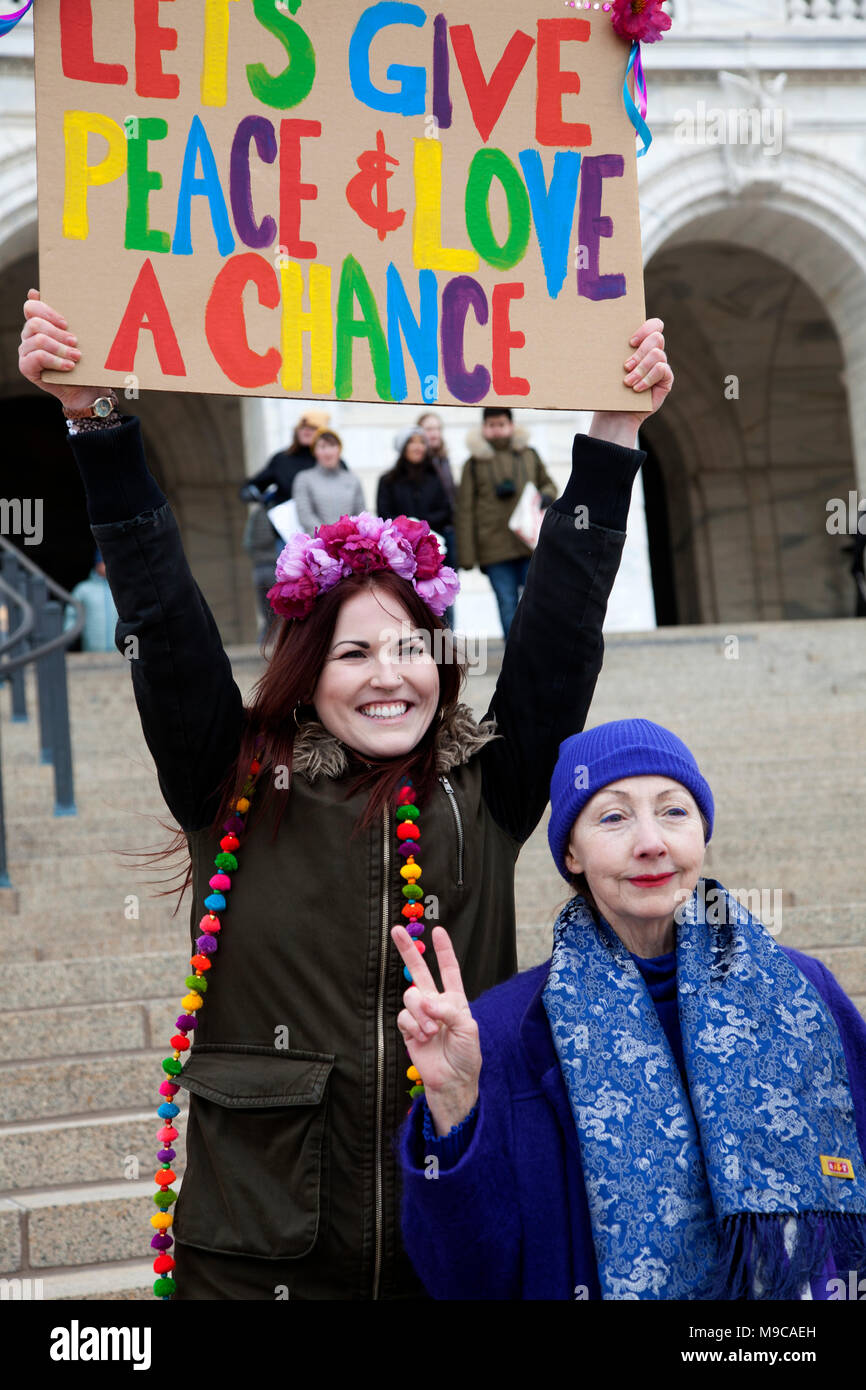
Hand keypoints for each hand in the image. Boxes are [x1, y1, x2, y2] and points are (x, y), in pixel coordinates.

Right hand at [19, 289, 107, 411]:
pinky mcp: (26, 367)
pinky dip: (56, 361)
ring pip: (39, 340)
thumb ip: (73, 319)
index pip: (31, 307)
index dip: (47, 310)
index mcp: (39, 324)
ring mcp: (26, 351)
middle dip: (58, 332)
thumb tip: (61, 299)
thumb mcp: (82, 338)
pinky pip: (38, 357)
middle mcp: (28, 336)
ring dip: (61, 348)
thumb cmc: (84, 360)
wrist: (85, 389)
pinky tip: (70, 366)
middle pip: (35, 323)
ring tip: (77, 356)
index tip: (66, 322)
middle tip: (75, 341)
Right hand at [391, 924, 480, 1136]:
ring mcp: (421, 1016)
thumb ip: (448, 1010)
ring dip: (420, 1012)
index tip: (438, 931)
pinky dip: (413, 1026)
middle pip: (419, 971)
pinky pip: (404, 1017)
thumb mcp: (468, 1029)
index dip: (444, 951)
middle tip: (396, 930)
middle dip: (408, 950)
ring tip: (431, 1031)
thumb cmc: (466, 1055)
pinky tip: (422, 1038)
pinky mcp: (409, 1029)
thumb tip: (427, 1001)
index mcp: (454, 1000)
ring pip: (410, 996)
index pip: (449, 970)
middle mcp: (436, 1003)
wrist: (452, 1081)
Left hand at [589, 317, 673, 448]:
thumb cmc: (608, 388)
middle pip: (656, 338)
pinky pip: (662, 369)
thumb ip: (610, 351)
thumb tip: (594, 333)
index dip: (645, 329)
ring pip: (658, 354)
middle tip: (625, 366)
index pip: (654, 325)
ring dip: (641, 368)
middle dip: (639, 352)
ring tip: (627, 382)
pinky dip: (647, 378)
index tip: (630, 342)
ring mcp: (661, 366)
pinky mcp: (665, 380)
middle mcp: (653, 353)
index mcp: (641, 345)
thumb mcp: (608, 368)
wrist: (614, 413)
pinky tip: (636, 389)